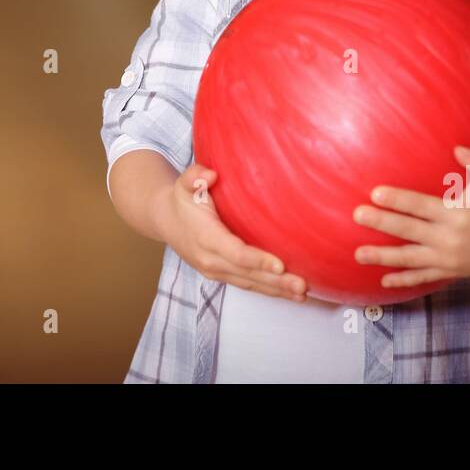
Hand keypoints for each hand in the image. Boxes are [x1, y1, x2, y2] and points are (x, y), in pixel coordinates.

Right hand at [154, 163, 307, 301]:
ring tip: (303, 294)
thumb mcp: (184, 184)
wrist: (166, 220)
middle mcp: (211, 260)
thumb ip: (195, 177)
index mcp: (206, 238)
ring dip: (277, 291)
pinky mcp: (223, 276)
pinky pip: (249, 285)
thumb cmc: (182, 200)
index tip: (280, 264)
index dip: (257, 260)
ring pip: (250, 285)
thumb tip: (210, 174)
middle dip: (276, 282)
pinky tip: (291, 294)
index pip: (235, 253)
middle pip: (247, 275)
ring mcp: (216, 271)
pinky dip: (270, 291)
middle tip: (302, 286)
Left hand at [352, 146, 469, 287]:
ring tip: (358, 254)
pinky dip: (404, 280)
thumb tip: (458, 147)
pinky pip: (424, 277)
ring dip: (383, 256)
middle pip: (408, 230)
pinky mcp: (451, 271)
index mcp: (456, 213)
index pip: (420, 205)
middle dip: (381, 223)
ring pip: (410, 258)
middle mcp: (449, 237)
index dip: (397, 199)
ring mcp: (449, 258)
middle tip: (357, 216)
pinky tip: (384, 279)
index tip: (375, 193)